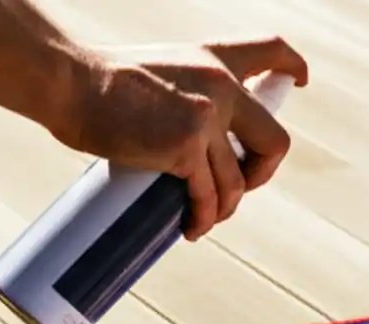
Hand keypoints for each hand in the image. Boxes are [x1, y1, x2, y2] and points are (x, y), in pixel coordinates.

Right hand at [51, 37, 308, 239]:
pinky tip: (192, 228)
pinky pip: (208, 197)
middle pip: (275, 140)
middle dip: (262, 172)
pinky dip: (202, 218)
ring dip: (224, 206)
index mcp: (214, 59)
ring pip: (237, 181)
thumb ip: (189, 95)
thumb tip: (199, 145)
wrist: (69, 82)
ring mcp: (207, 118)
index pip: (270, 51)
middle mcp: (221, 86)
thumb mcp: (160, 71)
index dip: (291, 67)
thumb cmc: (98, 82)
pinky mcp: (186, 149)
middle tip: (240, 185)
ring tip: (205, 217)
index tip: (299, 81)